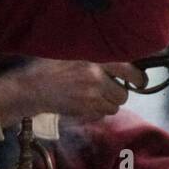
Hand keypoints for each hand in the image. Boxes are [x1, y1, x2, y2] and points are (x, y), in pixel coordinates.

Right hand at [0, 59, 144, 125]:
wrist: (30, 88)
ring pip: (114, 106)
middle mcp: (96, 77)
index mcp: (95, 59)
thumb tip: (120, 62)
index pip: (128, 69)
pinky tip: (84, 105)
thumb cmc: (47, 68)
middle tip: (109, 91)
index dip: (137, 78)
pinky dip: (96, 112)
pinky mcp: (84, 110)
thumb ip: (94, 56)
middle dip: (117, 94)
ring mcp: (90, 95)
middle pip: (123, 93)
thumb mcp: (71, 53)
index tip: (138, 81)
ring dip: (107, 104)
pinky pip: (101, 115)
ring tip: (94, 98)